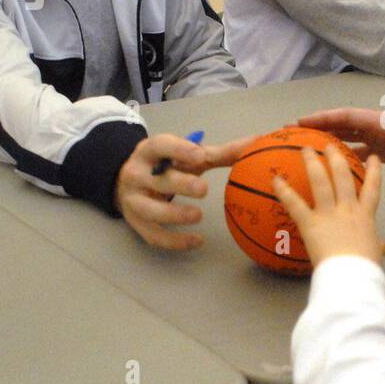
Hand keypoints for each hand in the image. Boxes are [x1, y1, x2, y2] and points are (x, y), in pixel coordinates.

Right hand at [114, 133, 256, 249]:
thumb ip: (220, 152)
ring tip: (198, 215)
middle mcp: (137, 174)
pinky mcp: (136, 224)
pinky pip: (153, 236)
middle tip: (203, 189)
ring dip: (173, 215)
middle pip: (158, 180)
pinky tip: (196, 241)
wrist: (127, 182)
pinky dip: (174, 241)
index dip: (179, 150)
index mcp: (150, 151)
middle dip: (180, 184)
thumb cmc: (166, 165)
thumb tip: (257, 141)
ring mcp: (133, 200)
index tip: (200, 154)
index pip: (161, 146)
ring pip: (150, 210)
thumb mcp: (187, 155)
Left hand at [272, 146, 384, 266]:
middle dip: (336, 158)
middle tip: (330, 145)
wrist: (353, 275)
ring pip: (321, 182)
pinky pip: (295, 204)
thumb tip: (382, 248)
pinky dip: (284, 191)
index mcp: (365, 216)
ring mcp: (329, 214)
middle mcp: (348, 209)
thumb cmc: (365, 268)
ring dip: (312, 164)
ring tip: (305, 150)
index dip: (373, 171)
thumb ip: (376, 246)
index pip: (371, 188)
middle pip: (343, 177)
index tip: (373, 157)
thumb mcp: (375, 254)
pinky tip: (275, 180)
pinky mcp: (311, 223)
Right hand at [298, 107, 384, 216]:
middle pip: (342, 125)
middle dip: (318, 128)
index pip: (347, 118)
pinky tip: (332, 169)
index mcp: (383, 122)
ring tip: (305, 151)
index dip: (323, 119)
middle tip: (292, 134)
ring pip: (349, 137)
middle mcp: (378, 126)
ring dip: (329, 142)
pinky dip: (345, 156)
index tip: (301, 122)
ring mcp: (381, 136)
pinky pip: (360, 149)